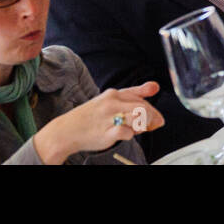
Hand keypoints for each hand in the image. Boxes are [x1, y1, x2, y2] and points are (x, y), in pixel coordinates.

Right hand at [35, 82, 164, 163]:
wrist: (67, 130)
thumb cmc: (90, 117)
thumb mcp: (110, 101)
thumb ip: (132, 95)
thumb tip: (156, 87)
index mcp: (113, 94)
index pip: (140, 97)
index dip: (153, 109)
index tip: (157, 119)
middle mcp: (112, 103)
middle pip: (143, 107)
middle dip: (152, 118)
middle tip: (151, 127)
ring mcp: (108, 117)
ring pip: (138, 117)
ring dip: (141, 126)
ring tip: (135, 130)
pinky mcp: (105, 132)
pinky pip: (126, 133)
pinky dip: (129, 136)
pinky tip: (123, 136)